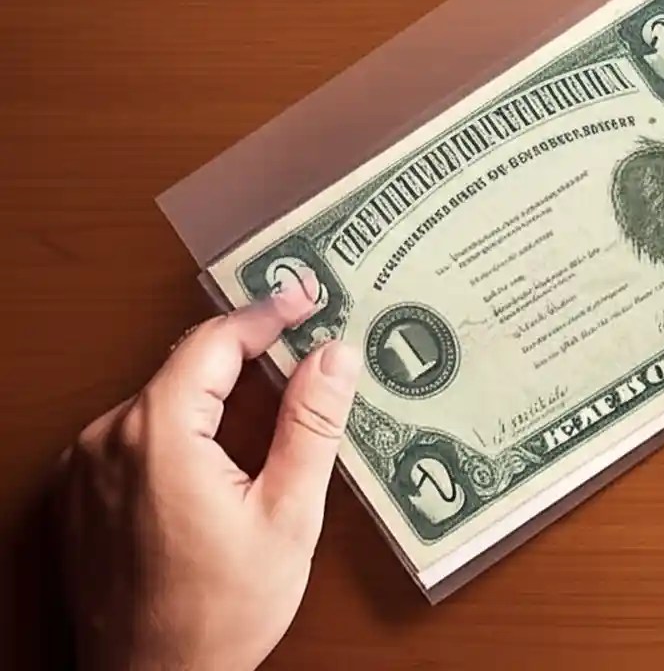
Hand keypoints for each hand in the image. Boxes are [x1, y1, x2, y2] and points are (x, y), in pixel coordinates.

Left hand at [58, 286, 360, 670]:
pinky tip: (225, 459)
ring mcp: (87, 465)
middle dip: (249, 357)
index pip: (215, 340)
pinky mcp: (82, 489)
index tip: (304, 297)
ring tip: (275, 411)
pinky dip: (185, 429)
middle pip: (189, 367)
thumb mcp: (286, 516)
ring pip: (166, 400)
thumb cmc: (215, 615)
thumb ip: (310, 425)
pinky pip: (140, 433)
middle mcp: (108, 438)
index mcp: (158, 434)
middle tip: (306, 348)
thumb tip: (333, 357)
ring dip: (217, 397)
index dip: (267, 313)